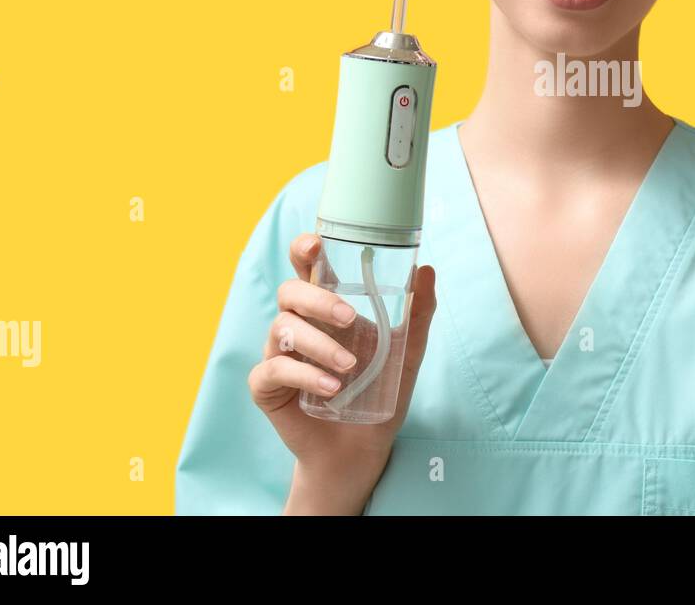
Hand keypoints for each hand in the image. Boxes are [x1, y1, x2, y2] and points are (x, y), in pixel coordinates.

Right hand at [248, 233, 436, 510]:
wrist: (361, 448)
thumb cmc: (379, 393)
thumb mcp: (407, 352)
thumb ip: (418, 313)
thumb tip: (427, 269)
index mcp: (326, 307)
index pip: (307, 267)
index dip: (304, 249)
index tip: (316, 245)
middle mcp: (298, 324)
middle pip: (290, 292)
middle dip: (318, 299)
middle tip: (349, 318)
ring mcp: (279, 354)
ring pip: (281, 329)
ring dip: (318, 344)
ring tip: (349, 368)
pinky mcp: (267, 386)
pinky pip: (274, 370)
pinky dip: (304, 375)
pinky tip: (331, 389)